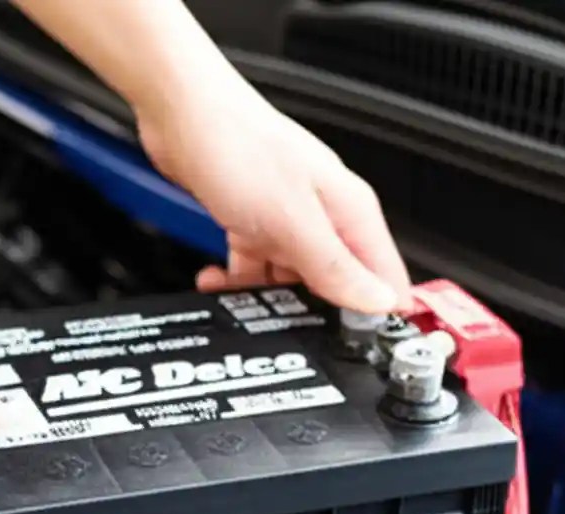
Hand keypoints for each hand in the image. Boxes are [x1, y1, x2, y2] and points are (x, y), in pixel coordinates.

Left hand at [137, 77, 412, 312]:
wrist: (180, 114)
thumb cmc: (238, 145)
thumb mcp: (293, 221)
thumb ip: (335, 266)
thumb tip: (377, 302)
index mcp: (350, 212)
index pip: (384, 277)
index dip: (378, 315)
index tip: (359, 348)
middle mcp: (325, 216)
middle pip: (336, 285)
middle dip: (311, 311)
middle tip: (286, 329)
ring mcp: (288, 219)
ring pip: (290, 280)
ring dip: (265, 297)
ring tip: (242, 304)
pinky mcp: (253, 220)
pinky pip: (255, 265)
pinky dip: (237, 280)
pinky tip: (218, 281)